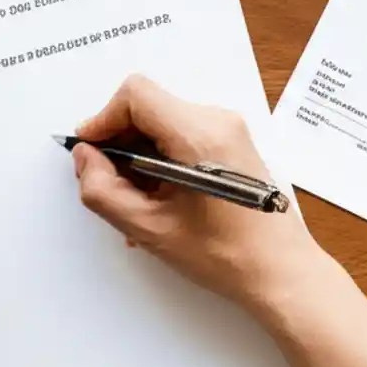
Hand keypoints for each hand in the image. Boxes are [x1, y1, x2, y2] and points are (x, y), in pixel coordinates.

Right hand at [72, 75, 324, 315]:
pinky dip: (159, 159)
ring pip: (161, 122)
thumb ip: (103, 190)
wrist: (281, 271)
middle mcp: (217, 121)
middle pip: (147, 107)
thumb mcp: (150, 229)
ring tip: (138, 203)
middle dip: (120, 143)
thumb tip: (85, 157)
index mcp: (200, 136)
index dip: (103, 120)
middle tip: (111, 186)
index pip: (136, 95)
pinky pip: (180, 135)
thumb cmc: (226, 256)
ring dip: (138, 156)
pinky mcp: (231, 141)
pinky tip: (159, 200)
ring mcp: (228, 129)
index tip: (90, 151)